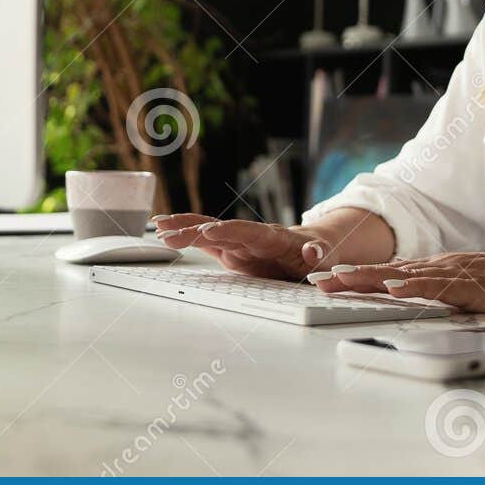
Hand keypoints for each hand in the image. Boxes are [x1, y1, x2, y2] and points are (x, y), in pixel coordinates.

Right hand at [152, 214, 337, 280]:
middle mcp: (251, 235)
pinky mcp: (231, 249)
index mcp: (273, 238)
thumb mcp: (325, 258)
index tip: (210, 231)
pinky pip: (205, 240)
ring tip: (159, 227)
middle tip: (170, 231)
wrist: (314, 249)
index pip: (249, 232)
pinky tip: (164, 232)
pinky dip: (185, 235)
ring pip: (207, 231)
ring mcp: (239, 241)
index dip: (230, 231)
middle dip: (195, 229)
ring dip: (184, 228)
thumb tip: (314, 251)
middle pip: (220, 229)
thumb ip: (317, 254)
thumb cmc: (320, 255)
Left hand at [309, 247, 484, 312]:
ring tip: (340, 282)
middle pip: (388, 271)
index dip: (357, 276)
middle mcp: (442, 267)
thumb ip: (443, 298)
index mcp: (439, 270)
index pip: (390, 272)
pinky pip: (439, 286)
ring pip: (405, 275)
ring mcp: (457, 273)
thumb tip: (415, 306)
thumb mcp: (470, 292)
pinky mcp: (474, 285)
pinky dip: (414, 287)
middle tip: (317, 281)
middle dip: (350, 277)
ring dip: (370, 278)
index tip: (327, 280)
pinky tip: (393, 288)